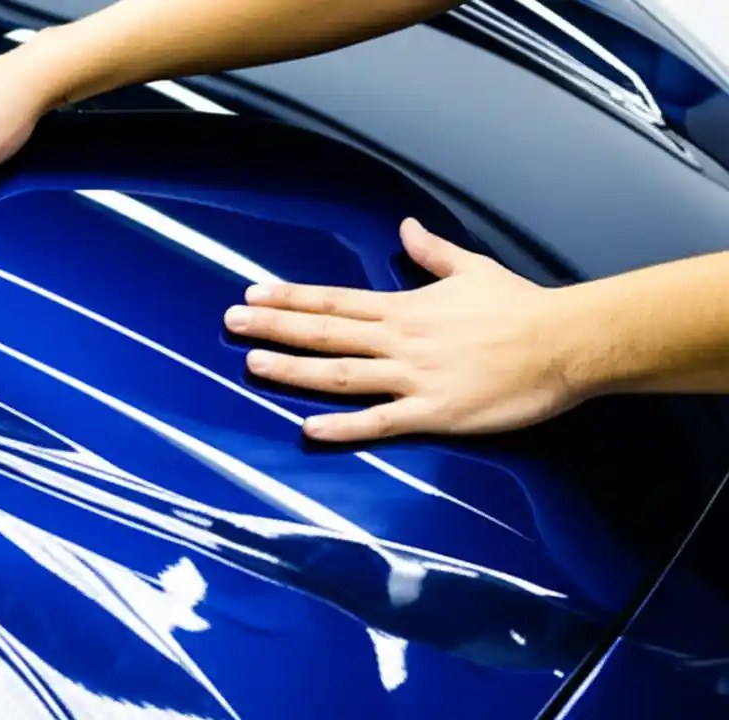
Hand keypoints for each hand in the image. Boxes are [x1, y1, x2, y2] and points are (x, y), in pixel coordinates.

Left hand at [224, 219, 583, 441]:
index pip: (333, 301)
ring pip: (340, 375)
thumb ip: (431, 253)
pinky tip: (308, 427)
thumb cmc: (520, 307)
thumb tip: (405, 229)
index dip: (289, 298)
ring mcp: (414, 378)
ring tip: (252, 365)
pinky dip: (343, 426)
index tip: (252, 294)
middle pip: (324, 333)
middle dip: (274, 328)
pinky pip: (380, 421)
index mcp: (405, 307)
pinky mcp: (434, 413)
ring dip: (293, 370)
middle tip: (231, 322)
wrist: (565, 344)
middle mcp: (400, 340)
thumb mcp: (472, 268)